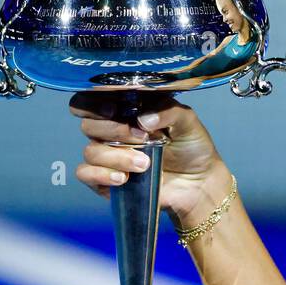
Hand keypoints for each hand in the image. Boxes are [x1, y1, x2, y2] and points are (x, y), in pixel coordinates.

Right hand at [69, 92, 225, 224]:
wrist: (199, 183)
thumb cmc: (191, 147)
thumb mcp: (188, 122)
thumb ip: (168, 110)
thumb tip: (142, 119)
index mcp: (125, 112)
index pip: (91, 101)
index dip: (93, 103)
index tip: (114, 109)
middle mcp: (112, 133)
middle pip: (88, 125)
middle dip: (114, 131)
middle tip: (142, 138)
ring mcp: (108, 157)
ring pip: (91, 151)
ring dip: (116, 157)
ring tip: (144, 164)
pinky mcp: (106, 181)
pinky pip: (85, 174)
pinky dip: (100, 175)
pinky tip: (122, 179)